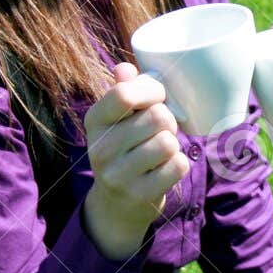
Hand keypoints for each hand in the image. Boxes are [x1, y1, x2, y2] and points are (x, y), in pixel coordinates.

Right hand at [81, 62, 188, 258]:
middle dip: (168, 121)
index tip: (157, 97)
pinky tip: (163, 169)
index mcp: (94, 121)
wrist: (117, 204)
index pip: (124, 94)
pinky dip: (178, 165)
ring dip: (173, 144)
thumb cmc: (123, 149)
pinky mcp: (140, 195)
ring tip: (160, 151)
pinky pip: (178, 166)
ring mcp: (118, 175)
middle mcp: (100, 148)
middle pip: (157, 117)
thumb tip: (125, 68)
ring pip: (169, 142)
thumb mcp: (116, 120)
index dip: (152, 90)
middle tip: (159, 131)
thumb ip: (123, 91)